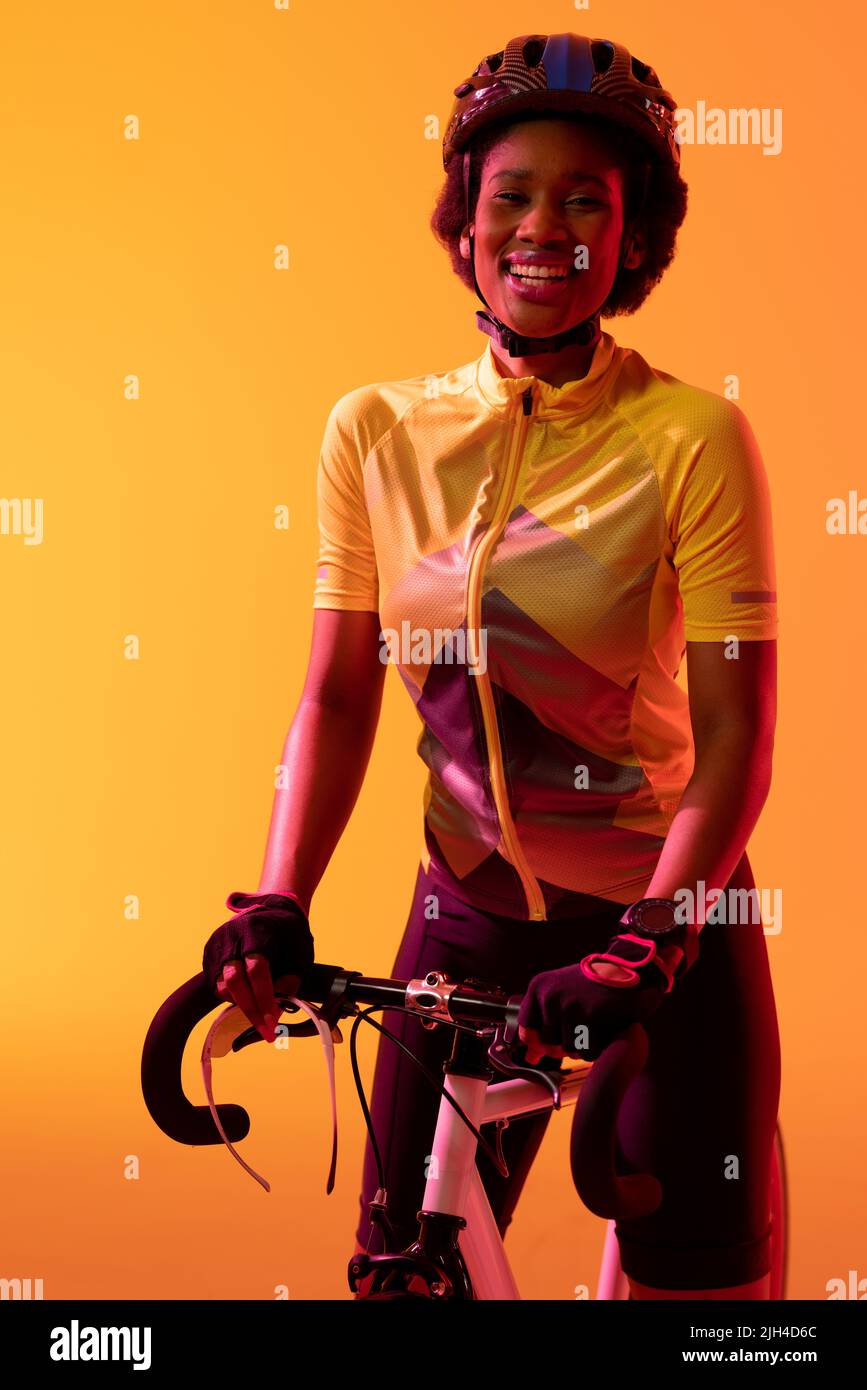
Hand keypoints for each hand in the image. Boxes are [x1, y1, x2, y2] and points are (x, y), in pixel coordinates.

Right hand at [203, 890, 314, 1042]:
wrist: (271, 906)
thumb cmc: (289, 930)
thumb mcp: (301, 951)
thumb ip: (292, 977)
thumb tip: (279, 1005)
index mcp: (256, 932)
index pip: (256, 971)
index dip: (264, 999)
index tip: (272, 1023)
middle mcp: (232, 937)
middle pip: (234, 981)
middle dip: (250, 1010)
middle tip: (265, 1031)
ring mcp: (217, 944)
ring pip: (221, 984)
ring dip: (241, 1004)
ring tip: (260, 1014)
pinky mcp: (209, 952)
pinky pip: (215, 982)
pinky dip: (231, 996)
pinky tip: (248, 1000)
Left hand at [517, 952, 667, 1062]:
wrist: (632, 971)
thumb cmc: (596, 986)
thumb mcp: (563, 997)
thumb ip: (545, 1023)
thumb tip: (531, 1056)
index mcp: (538, 987)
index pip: (527, 1032)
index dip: (543, 1041)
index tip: (559, 1034)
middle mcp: (548, 995)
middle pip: (548, 1045)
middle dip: (567, 1042)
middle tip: (583, 1024)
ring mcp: (567, 1004)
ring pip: (568, 1050)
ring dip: (584, 1045)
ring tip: (594, 1024)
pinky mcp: (588, 1015)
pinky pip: (586, 1051)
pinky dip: (597, 1047)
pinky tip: (604, 1030)